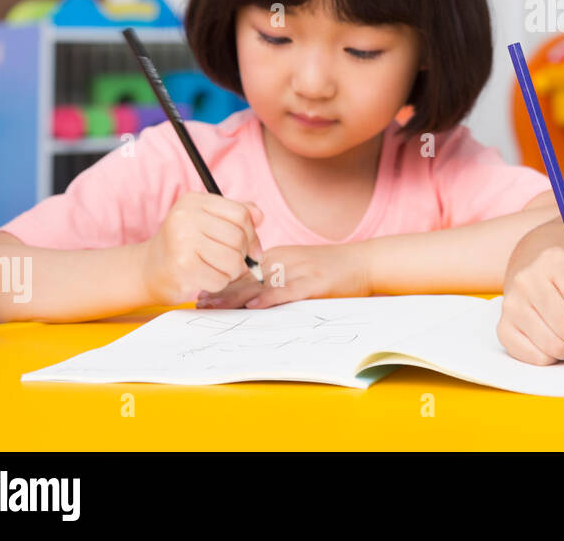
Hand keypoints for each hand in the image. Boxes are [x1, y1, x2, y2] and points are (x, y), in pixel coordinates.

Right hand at [141, 192, 263, 304]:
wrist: (148, 269)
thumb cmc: (184, 244)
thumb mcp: (207, 219)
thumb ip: (236, 214)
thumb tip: (260, 217)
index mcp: (194, 201)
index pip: (240, 213)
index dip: (253, 234)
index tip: (253, 248)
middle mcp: (185, 217)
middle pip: (238, 237)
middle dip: (243, 255)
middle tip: (234, 262)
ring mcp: (182, 242)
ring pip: (233, 260)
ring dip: (232, 271)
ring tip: (219, 270)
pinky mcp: (182, 267)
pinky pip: (220, 279)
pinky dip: (219, 283)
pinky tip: (206, 278)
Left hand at [196, 243, 369, 308]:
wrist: (365, 262)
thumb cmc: (333, 268)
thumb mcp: (300, 265)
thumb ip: (277, 277)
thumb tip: (251, 296)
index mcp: (279, 256)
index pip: (244, 270)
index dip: (221, 282)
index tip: (202, 293)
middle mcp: (285, 261)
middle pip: (246, 277)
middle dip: (221, 291)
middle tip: (199, 303)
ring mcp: (300, 270)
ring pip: (261, 284)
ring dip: (236, 297)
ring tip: (215, 307)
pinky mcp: (315, 282)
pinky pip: (288, 291)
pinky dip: (270, 298)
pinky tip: (254, 306)